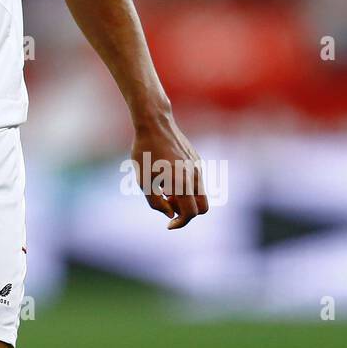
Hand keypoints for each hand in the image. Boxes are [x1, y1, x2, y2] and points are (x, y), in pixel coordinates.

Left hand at [129, 112, 208, 228]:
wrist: (155, 124)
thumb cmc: (144, 152)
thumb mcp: (143, 181)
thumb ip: (156, 202)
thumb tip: (171, 214)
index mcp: (181, 181)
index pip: (190, 213)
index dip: (180, 222)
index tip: (168, 224)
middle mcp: (194, 175)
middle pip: (203, 208)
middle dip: (187, 213)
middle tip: (168, 203)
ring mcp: (198, 167)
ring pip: (201, 195)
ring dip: (186, 199)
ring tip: (164, 188)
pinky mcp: (197, 161)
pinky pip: (198, 182)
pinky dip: (187, 187)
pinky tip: (169, 177)